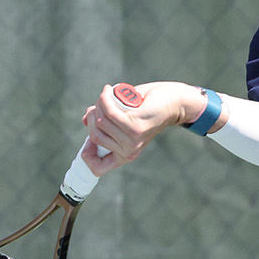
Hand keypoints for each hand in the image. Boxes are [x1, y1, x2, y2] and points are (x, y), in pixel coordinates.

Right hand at [80, 82, 204, 174]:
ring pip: (100, 121)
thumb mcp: (122, 116)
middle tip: (102, 102)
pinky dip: (105, 98)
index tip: (86, 137)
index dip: (86, 156)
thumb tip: (85, 120)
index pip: (98, 168)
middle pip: (94, 134)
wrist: (174, 102)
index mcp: (125, 154)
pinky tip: (108, 90)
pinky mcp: (135, 127)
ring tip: (107, 94)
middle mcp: (128, 151)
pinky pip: (110, 112)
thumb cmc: (147, 108)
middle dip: (93, 115)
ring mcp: (132, 140)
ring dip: (100, 103)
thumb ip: (105, 119)